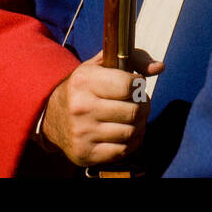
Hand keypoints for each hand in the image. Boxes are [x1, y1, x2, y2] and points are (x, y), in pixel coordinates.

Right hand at [40, 50, 164, 166]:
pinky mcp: (85, 153)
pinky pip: (122, 151)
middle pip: (133, 111)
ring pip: (130, 132)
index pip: (128, 85)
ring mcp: (82, 133)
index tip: (134, 85)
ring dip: (139, 125)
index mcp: (84, 81)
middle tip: (138, 103)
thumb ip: (135, 58)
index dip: (138, 85)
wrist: (53, 116)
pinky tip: (125, 132)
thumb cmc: (85, 87)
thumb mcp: (102, 64)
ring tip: (132, 118)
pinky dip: (130, 142)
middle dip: (143, 106)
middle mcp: (81, 107)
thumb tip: (159, 68)